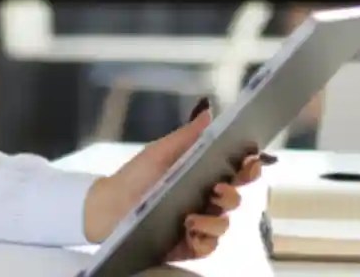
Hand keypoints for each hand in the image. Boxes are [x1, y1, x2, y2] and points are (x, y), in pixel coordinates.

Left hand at [82, 102, 264, 261]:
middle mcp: (205, 201)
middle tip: (218, 189)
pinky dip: (203, 240)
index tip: (251, 161)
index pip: (235, 172)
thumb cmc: (135, 176)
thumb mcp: (159, 153)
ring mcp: (198, 225)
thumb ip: (186, 136)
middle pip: (234, 199)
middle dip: (233, 194)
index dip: (248, 168)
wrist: (108, 206)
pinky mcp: (188, 245)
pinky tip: (190, 231)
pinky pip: (207, 247)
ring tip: (192, 216)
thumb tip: (209, 112)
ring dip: (214, 220)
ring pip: (223, 225)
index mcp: (202, 176)